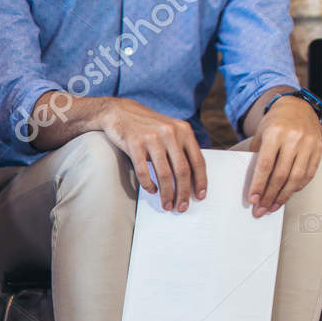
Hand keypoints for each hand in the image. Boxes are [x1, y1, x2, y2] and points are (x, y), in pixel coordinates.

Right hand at [99, 98, 207, 212]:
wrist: (121, 112)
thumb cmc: (148, 126)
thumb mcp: (170, 131)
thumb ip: (181, 148)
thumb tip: (192, 177)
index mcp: (184, 131)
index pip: (197, 160)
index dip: (200, 181)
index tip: (200, 196)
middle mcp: (170, 133)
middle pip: (182, 170)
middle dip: (183, 192)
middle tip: (181, 207)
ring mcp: (152, 138)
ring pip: (164, 174)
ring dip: (167, 193)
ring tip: (167, 205)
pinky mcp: (134, 144)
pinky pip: (143, 171)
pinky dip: (148, 184)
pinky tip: (152, 191)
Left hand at [247, 95, 321, 217]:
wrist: (297, 107)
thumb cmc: (274, 123)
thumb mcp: (261, 134)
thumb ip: (257, 156)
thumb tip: (254, 184)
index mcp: (275, 133)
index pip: (265, 165)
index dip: (258, 185)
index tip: (253, 200)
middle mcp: (294, 138)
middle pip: (281, 175)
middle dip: (269, 196)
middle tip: (261, 210)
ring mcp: (309, 143)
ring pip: (297, 177)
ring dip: (284, 195)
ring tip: (273, 206)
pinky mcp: (319, 147)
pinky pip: (309, 173)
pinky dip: (298, 186)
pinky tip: (288, 194)